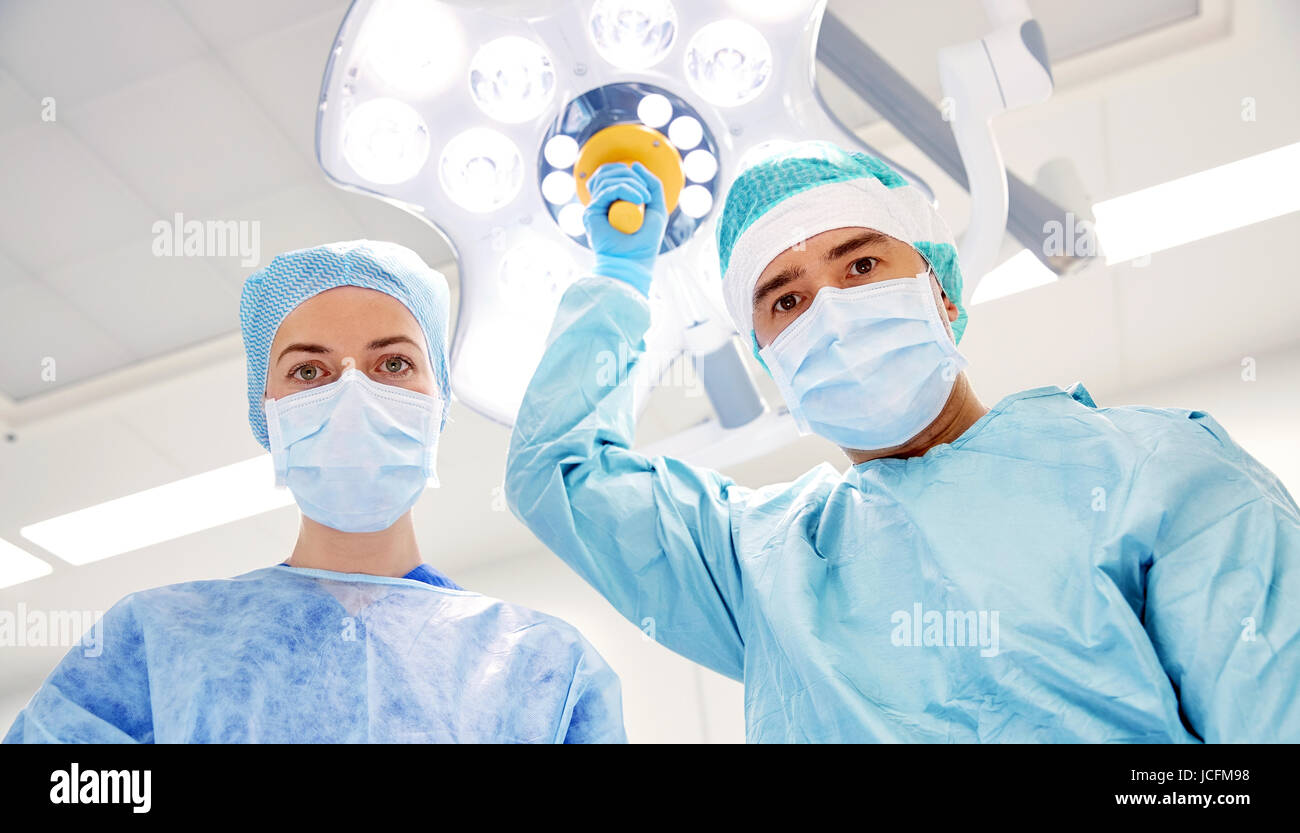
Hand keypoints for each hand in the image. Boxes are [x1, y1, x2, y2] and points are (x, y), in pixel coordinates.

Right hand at [582, 161, 667, 295]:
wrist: (634, 262)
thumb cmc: (645, 241)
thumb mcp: (657, 207)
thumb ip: (652, 185)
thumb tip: (634, 164)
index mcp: (613, 200)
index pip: (612, 172)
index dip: (629, 173)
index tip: (646, 192)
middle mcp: (601, 202)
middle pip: (607, 171)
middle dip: (630, 175)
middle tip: (646, 195)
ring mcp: (594, 207)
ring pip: (607, 178)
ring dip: (630, 183)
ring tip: (643, 199)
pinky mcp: (591, 213)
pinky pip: (607, 191)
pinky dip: (625, 190)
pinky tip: (638, 200)